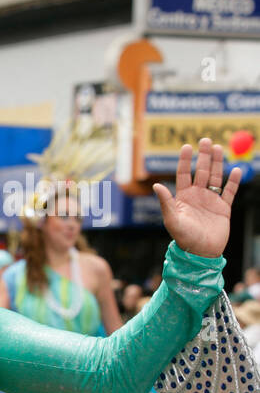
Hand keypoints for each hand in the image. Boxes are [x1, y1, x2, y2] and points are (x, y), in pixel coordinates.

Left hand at [152, 138, 239, 258]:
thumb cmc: (183, 238)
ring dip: (217, 163)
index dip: (184, 160)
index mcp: (182, 197)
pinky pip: (230, 191)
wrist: (201, 253)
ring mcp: (211, 200)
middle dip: (203, 156)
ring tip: (218, 148)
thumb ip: (166, 202)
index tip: (186, 146)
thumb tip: (157, 185)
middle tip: (206, 140)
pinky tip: (235, 169)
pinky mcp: (224, 207)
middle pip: (200, 171)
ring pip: (215, 177)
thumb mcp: (172, 220)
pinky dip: (233, 181)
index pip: (183, 174)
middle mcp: (196, 196)